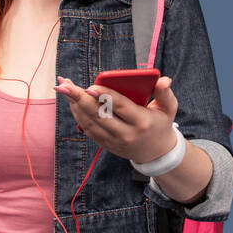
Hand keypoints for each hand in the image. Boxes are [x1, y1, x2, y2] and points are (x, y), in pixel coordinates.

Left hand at [56, 75, 180, 163]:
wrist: (157, 152)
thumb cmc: (160, 123)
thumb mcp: (169, 108)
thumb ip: (165, 93)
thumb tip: (163, 79)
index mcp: (142, 122)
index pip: (120, 107)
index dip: (104, 96)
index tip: (90, 86)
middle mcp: (126, 134)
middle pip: (99, 115)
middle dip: (79, 98)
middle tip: (64, 85)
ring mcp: (114, 141)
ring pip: (89, 122)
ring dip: (74, 105)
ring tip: (64, 88)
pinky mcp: (106, 145)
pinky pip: (88, 129)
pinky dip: (78, 115)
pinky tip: (71, 101)